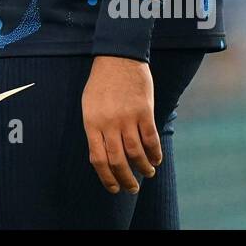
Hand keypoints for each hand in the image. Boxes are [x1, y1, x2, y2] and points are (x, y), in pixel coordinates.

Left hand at [81, 55, 161, 193]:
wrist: (118, 57)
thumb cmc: (101, 83)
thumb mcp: (89, 105)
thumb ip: (95, 130)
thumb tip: (103, 156)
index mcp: (91, 123)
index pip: (98, 159)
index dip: (107, 178)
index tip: (114, 188)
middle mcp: (108, 123)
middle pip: (118, 161)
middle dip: (126, 179)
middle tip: (132, 188)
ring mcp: (127, 117)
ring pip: (136, 153)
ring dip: (143, 168)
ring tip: (147, 173)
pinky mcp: (144, 111)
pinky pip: (151, 139)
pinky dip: (155, 153)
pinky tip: (156, 159)